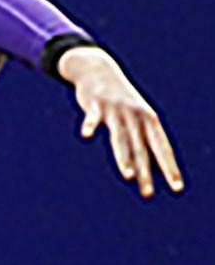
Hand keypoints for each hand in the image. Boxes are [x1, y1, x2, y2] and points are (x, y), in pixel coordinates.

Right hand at [59, 46, 183, 197]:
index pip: (162, 149)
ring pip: (121, 138)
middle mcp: (136, 116)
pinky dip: (89, 126)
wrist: (100, 71)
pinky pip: (93, 118)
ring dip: (124, 157)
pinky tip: (86, 135)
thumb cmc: (120, 102)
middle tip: (147, 193)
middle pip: (141, 149)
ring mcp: (116, 111)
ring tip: (128, 176)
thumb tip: (148, 170)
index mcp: (149, 121)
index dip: (169, 169)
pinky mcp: (96, 105)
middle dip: (145, 172)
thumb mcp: (135, 119)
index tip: (177, 188)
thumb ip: (141, 142)